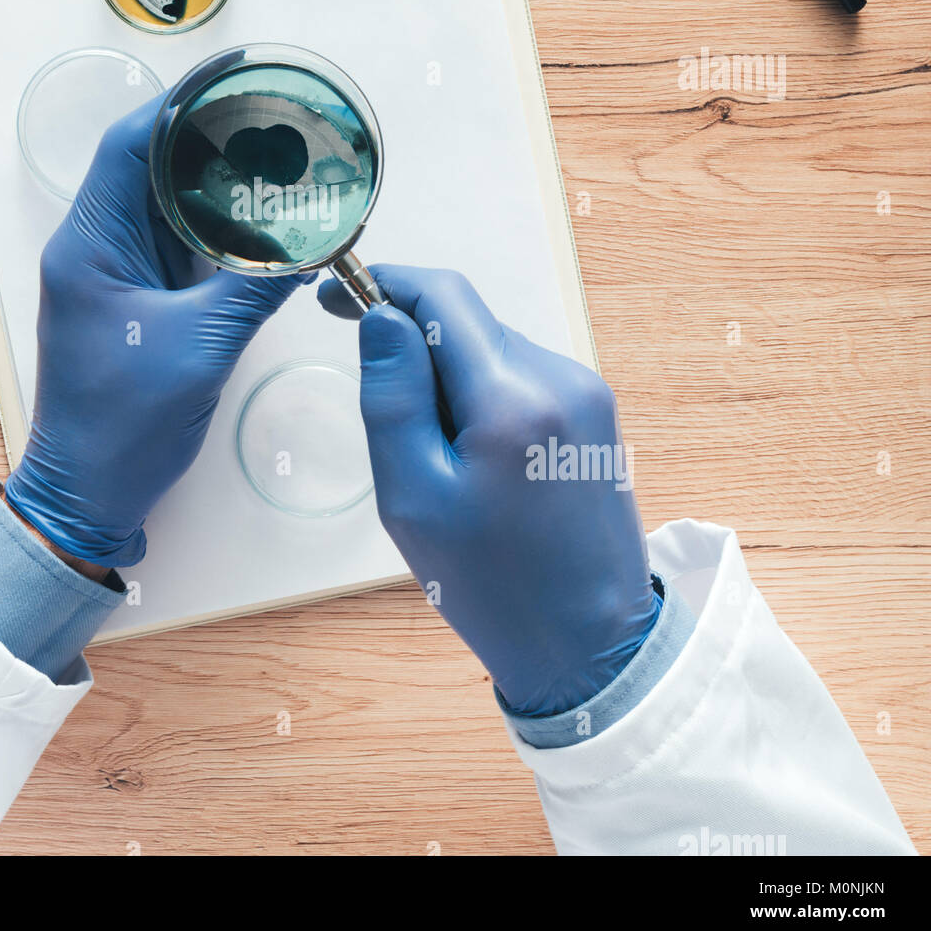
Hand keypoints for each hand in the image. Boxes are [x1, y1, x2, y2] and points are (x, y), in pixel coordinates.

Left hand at [6, 95, 309, 567]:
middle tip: (272, 116)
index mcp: (90, 245)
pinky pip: (176, 246)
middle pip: (150, 165)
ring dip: (214, 183)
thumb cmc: (122, 426)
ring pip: (165, 205)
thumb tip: (313, 244)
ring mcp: (114, 274)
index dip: (182, 103)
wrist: (85, 495)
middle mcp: (95, 248)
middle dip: (209, 136)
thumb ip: (256, 287)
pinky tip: (258, 222)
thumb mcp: (200, 350)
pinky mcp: (134, 300)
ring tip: (274, 156)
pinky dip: (215, 229)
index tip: (232, 76)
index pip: (133, 145)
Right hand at [320, 265, 659, 716]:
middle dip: (414, 350)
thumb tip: (381, 315)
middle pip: (466, 323)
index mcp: (514, 396)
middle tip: (389, 423)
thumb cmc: (493, 584)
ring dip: (449, 381)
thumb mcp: (413, 495)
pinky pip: (519, 379)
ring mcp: (586, 395)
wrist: (589, 646)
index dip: (383, 284)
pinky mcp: (594, 414)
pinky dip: (482, 401)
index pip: (443, 294)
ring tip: (440, 464)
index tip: (335, 297)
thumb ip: (393, 395)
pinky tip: (476, 465)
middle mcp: (562, 378)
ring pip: (490, 350)